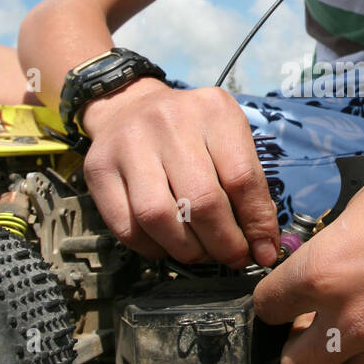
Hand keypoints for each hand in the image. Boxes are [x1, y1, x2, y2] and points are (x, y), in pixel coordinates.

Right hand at [78, 81, 278, 266]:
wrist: (129, 106)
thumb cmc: (190, 131)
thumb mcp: (228, 139)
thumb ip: (250, 188)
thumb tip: (263, 246)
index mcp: (212, 111)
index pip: (243, 178)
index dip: (256, 223)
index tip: (262, 250)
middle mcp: (168, 122)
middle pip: (201, 201)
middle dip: (223, 243)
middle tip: (233, 257)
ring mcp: (129, 144)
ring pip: (159, 218)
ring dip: (187, 250)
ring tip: (201, 254)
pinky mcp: (99, 169)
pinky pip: (127, 227)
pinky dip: (152, 248)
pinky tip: (167, 245)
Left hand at [253, 96, 363, 363]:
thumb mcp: (362, 208)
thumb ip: (332, 258)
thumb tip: (317, 286)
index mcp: (325, 274)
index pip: (269, 310)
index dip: (278, 300)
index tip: (288, 298)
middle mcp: (358, 320)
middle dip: (304, 343)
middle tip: (321, 322)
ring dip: (359, 347)